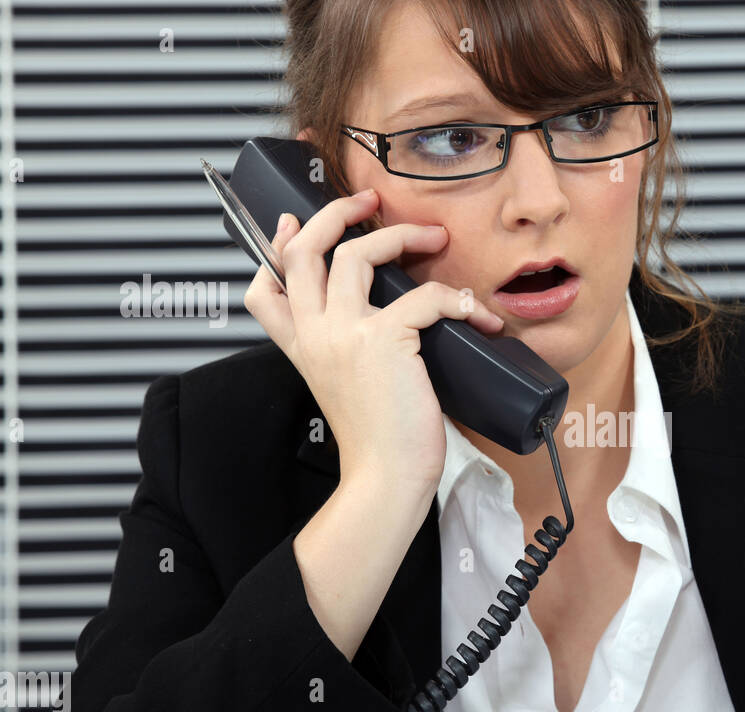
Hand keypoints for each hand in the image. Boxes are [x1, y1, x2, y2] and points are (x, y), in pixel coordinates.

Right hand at [242, 188, 503, 489]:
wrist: (386, 477)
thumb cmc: (380, 439)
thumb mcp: (348, 389)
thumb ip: (350, 352)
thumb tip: (386, 322)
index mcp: (303, 347)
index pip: (263, 288)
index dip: (274, 250)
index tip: (289, 225)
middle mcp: (315, 334)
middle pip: (304, 250)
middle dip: (334, 213)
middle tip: (370, 201)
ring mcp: (345, 333)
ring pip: (357, 254)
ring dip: (402, 235)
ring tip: (434, 238)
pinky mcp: (384, 339)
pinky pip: (424, 296)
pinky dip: (460, 301)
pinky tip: (481, 319)